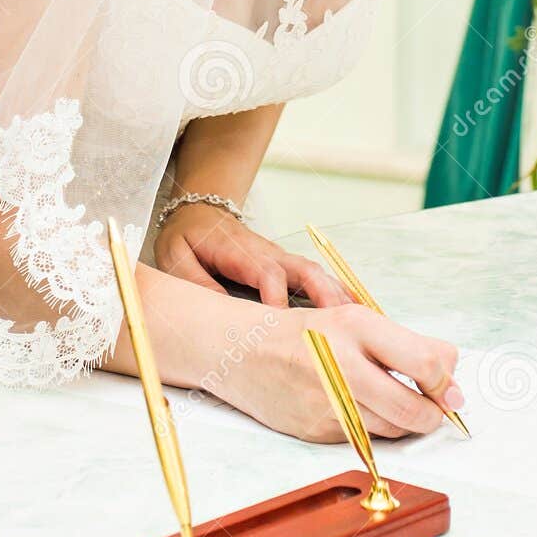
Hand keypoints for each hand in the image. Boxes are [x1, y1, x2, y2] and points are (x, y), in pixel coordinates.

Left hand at [154, 202, 352, 307]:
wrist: (199, 211)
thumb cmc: (187, 238)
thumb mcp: (176, 258)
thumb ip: (196, 284)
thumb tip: (219, 314)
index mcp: (239, 251)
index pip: (266, 273)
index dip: (278, 298)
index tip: (284, 325)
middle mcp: (267, 252)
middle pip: (303, 269)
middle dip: (323, 295)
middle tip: (339, 324)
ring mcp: (281, 257)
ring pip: (316, 272)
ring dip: (337, 294)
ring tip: (360, 322)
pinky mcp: (287, 265)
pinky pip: (316, 277)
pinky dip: (338, 291)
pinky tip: (356, 310)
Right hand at [220, 300, 462, 441]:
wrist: (243, 352)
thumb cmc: (307, 333)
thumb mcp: (355, 319)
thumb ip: (406, 342)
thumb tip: (453, 367)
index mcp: (357, 327)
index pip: (423, 362)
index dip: (447, 382)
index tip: (454, 389)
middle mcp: (342, 365)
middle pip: (413, 409)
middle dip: (434, 415)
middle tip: (439, 409)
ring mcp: (327, 403)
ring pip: (393, 429)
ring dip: (407, 422)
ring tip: (401, 403)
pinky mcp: (316, 432)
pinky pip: (364, 439)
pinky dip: (374, 428)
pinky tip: (365, 409)